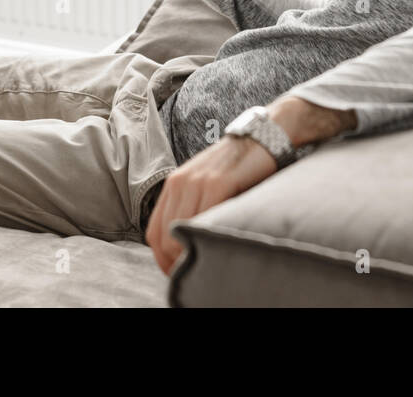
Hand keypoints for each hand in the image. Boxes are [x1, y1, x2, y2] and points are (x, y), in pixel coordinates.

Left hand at [145, 134, 276, 274]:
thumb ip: (191, 206)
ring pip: (182, 230)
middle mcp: (181, 182)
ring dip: (192, 253)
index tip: (176, 271)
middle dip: (175, 262)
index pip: (153, 232)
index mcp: (173, 184)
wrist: (259, 138)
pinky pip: (206, 218)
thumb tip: (186, 243)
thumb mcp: (204, 183)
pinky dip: (209, 237)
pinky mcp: (220, 182)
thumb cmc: (235, 166)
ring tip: (205, 263)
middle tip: (193, 273)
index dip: (161, 259)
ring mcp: (199, 182)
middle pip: (164, 237)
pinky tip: (218, 245)